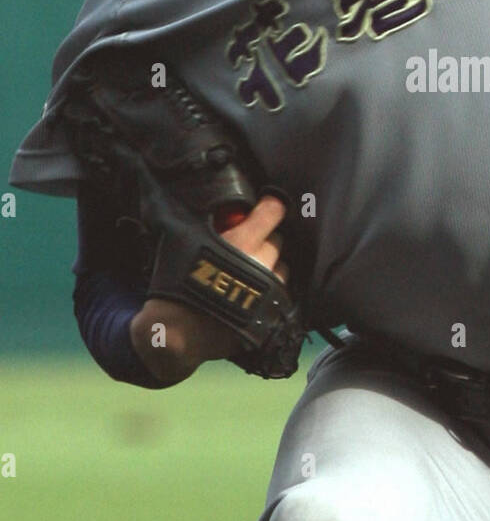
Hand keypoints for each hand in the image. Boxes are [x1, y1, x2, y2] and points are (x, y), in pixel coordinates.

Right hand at [130, 193, 289, 384]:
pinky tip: (252, 291)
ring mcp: (270, 290)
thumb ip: (192, 216)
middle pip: (278, 240)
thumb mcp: (178, 240)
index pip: (274, 211)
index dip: (270, 206)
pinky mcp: (272, 313)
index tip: (267, 205)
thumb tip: (177, 187)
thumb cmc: (176, 282)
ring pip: (283, 268)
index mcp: (244, 241)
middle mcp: (263, 263)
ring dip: (270, 265)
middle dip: (264, 238)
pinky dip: (270, 289)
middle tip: (245, 243)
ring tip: (249, 270)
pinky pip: (280, 293)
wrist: (179, 333)